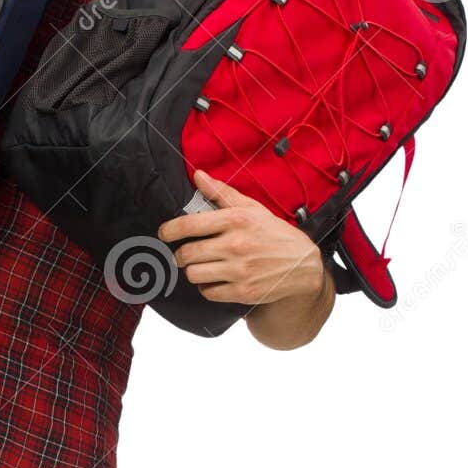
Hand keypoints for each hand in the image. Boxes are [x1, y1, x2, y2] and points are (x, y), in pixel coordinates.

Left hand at [157, 170, 325, 306]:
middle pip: (186, 254)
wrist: (303, 265)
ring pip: (193, 274)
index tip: (163, 234)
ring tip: (202, 267)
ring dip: (193, 272)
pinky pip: (208, 292)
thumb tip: (198, 176)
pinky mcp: (243, 291)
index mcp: (236, 220)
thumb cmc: (274, 234)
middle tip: (184, 254)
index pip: (189, 225)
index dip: (168, 231)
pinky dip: (207, 288)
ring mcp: (239, 270)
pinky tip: (216, 280)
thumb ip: (222, 193)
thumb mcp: (252, 209)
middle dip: (180, 255)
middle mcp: (236, 245)